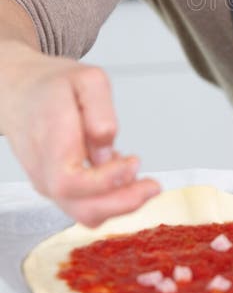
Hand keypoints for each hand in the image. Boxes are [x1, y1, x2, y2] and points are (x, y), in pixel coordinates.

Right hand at [2, 46, 159, 225]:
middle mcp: (46, 171)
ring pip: (85, 212)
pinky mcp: (57, 189)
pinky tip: (118, 170)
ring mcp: (49, 184)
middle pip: (82, 209)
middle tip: (152, 186)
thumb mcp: (86, 79)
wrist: (21, 95)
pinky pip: (85, 204)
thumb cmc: (52, 87)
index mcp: (50, 141)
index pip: (71, 181)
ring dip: (120, 202)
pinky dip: (109, 196)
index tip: (134, 163)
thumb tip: (106, 144)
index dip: (106, 181)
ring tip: (136, 173)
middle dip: (124, 203)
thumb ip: (100, 110)